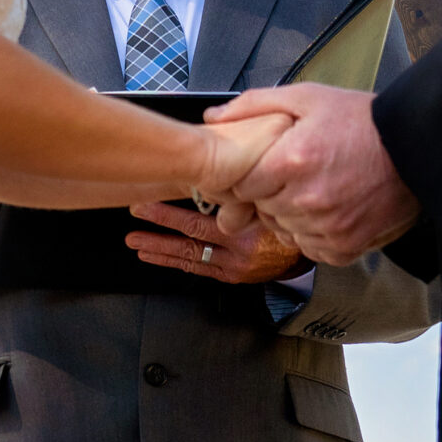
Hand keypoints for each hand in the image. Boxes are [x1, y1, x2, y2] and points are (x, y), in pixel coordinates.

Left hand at [125, 202, 311, 285]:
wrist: (307, 258)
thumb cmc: (290, 222)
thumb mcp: (276, 200)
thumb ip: (250, 188)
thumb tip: (221, 164)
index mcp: (251, 226)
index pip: (206, 217)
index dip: (175, 209)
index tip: (154, 195)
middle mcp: (239, 248)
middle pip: (192, 235)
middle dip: (161, 223)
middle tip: (137, 211)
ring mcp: (233, 265)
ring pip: (190, 256)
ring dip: (159, 248)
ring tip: (135, 240)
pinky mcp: (230, 276)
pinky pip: (197, 268)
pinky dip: (172, 262)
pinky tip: (152, 255)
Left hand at [207, 85, 420, 265]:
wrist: (416, 147)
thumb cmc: (362, 121)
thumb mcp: (307, 97)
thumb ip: (254, 106)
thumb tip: (214, 118)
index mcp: (290, 162)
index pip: (240, 185)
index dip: (253, 174)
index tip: (271, 166)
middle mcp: (305, 200)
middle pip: (261, 208)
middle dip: (272, 193)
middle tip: (301, 173)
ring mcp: (325, 228)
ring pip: (283, 230)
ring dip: (293, 214)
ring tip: (321, 188)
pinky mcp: (344, 248)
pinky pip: (310, 247)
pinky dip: (316, 232)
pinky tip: (333, 207)